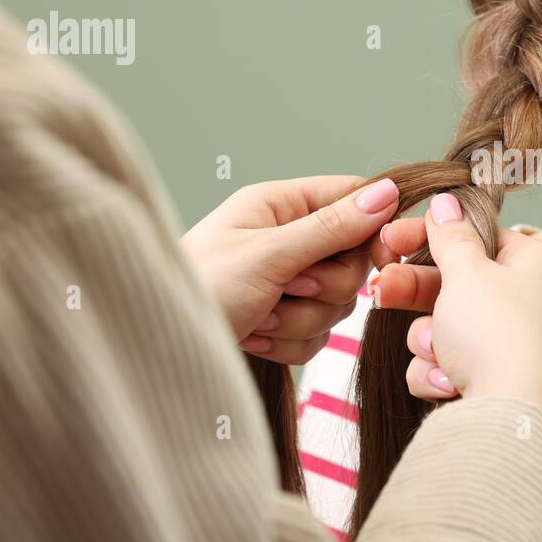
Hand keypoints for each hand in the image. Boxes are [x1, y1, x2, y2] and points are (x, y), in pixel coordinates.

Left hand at [180, 176, 399, 364]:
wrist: (154, 348)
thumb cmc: (198, 288)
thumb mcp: (268, 253)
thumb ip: (330, 227)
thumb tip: (387, 193)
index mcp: (280, 206)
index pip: (351, 199)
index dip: (373, 227)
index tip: (381, 256)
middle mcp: (286, 240)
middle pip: (353, 261)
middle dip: (323, 287)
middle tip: (287, 288)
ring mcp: (285, 283)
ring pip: (337, 304)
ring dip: (300, 319)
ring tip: (258, 316)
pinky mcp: (281, 321)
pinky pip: (318, 336)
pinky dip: (287, 343)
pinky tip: (252, 336)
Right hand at [369, 193, 541, 435]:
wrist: (514, 420)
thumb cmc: (497, 334)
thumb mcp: (468, 273)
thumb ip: (451, 237)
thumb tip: (447, 200)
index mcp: (537, 265)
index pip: (479, 236)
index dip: (432, 236)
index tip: (390, 238)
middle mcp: (530, 303)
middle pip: (457, 284)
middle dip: (415, 292)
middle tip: (379, 290)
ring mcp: (513, 346)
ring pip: (445, 329)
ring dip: (429, 340)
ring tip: (437, 353)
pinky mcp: (495, 383)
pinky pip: (448, 366)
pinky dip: (439, 373)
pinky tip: (448, 384)